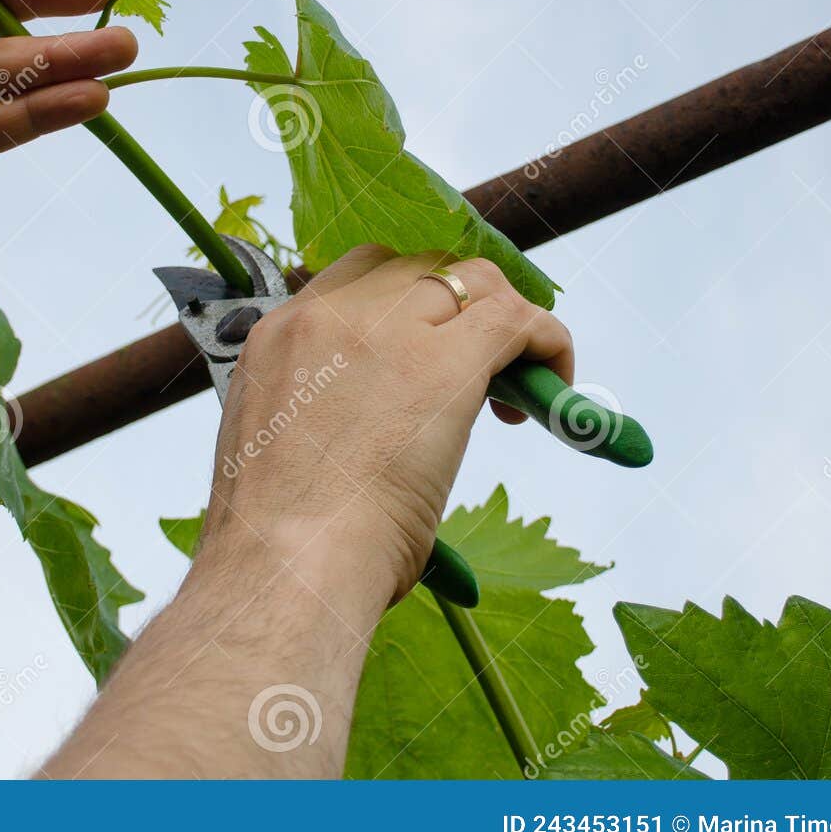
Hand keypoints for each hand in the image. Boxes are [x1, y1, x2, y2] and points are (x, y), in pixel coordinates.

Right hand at [200, 246, 574, 599]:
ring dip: (502, 321)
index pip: (355, 279)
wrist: (285, 563)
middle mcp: (327, 316)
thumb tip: (378, 441)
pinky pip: (517, 321)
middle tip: (479, 370)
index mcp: (277, 337)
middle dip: (456, 306)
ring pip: (470, 281)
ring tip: (513, 391)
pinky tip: (553, 386)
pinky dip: (546, 344)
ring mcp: (385, 331)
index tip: (427, 349)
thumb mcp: (282, 452)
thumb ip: (323, 419)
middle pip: (416, 268)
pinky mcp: (444, 362)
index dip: (405, 305)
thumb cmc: (278, 544)